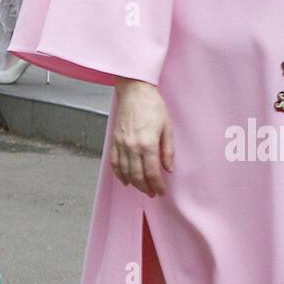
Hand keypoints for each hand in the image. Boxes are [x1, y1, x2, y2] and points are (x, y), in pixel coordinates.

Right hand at [110, 79, 173, 196]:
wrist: (135, 91)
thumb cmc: (152, 105)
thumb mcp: (167, 127)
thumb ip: (168, 150)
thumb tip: (169, 168)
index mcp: (148, 143)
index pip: (152, 172)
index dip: (157, 185)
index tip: (162, 191)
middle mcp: (132, 146)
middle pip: (137, 175)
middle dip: (146, 188)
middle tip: (153, 193)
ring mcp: (121, 144)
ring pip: (125, 172)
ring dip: (134, 183)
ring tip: (142, 188)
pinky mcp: (115, 140)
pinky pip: (114, 162)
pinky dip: (119, 174)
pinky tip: (125, 179)